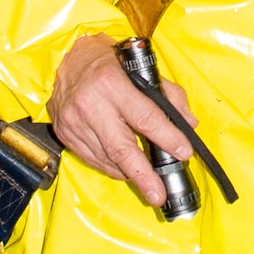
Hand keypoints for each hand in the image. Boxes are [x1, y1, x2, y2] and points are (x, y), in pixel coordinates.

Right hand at [48, 33, 196, 208]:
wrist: (66, 59)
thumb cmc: (109, 62)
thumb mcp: (141, 68)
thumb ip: (169, 94)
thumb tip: (188, 123)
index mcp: (113, 83)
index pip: (146, 117)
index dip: (167, 138)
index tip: (184, 153)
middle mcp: (91, 104)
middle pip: (121, 149)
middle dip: (144, 175)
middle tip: (159, 194)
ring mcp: (75, 122)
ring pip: (106, 158)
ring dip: (130, 173)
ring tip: (148, 183)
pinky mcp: (65, 133)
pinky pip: (92, 159)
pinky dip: (112, 168)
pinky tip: (125, 171)